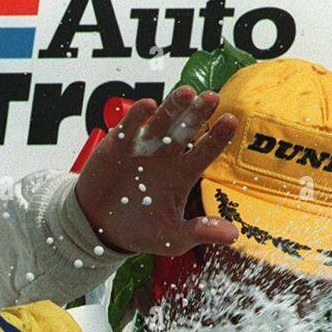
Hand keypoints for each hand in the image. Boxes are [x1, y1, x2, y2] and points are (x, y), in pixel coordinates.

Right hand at [75, 85, 239, 256]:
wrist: (98, 229)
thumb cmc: (137, 232)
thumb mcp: (172, 238)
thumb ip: (200, 232)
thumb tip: (233, 235)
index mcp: (183, 174)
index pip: (205, 151)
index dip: (217, 136)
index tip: (230, 121)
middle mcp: (166, 155)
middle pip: (187, 128)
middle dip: (199, 112)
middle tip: (212, 98)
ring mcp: (143, 147)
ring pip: (162, 120)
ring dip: (174, 106)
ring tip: (186, 93)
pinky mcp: (118, 145)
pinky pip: (130, 126)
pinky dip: (137, 116)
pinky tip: (148, 106)